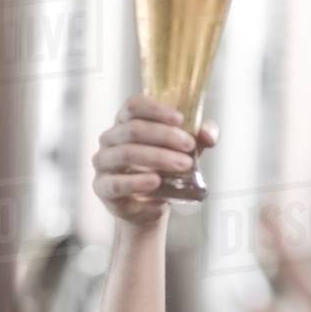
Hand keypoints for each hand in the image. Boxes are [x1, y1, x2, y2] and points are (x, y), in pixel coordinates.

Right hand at [92, 95, 218, 226]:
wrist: (151, 206)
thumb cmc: (165, 169)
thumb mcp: (186, 150)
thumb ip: (200, 137)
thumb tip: (207, 134)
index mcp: (127, 121)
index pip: (134, 105)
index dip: (156, 109)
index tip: (180, 119)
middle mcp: (111, 138)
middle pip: (133, 129)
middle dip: (165, 136)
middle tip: (189, 146)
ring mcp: (103, 162)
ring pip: (126, 153)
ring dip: (158, 158)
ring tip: (183, 165)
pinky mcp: (103, 187)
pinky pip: (117, 183)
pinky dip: (138, 182)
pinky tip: (155, 182)